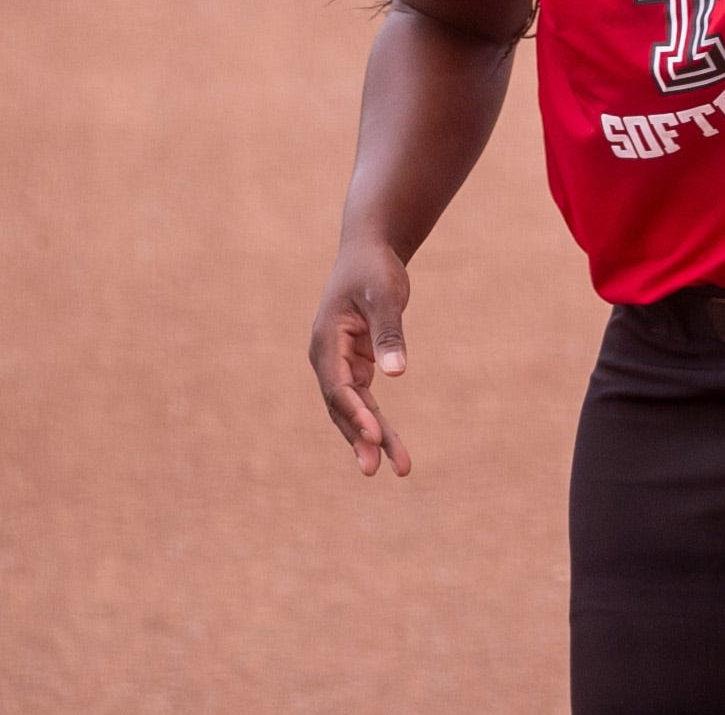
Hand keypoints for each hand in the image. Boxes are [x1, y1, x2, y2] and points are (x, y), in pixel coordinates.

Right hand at [308, 241, 413, 476]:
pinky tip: (390, 446)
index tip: (375, 434)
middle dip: (360, 438)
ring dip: (371, 437)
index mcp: (326, 340)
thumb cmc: (374, 271)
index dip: (355, 412)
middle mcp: (327, 358)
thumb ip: (389, 333)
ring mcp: (339, 365)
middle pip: (342, 406)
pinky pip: (364, 401)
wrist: (368, 254)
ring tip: (398, 468)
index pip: (338, 386)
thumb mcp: (385, 296)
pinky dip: (376, 422)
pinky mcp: (355, 367)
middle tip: (375, 470)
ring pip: (353, 410)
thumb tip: (396, 373)